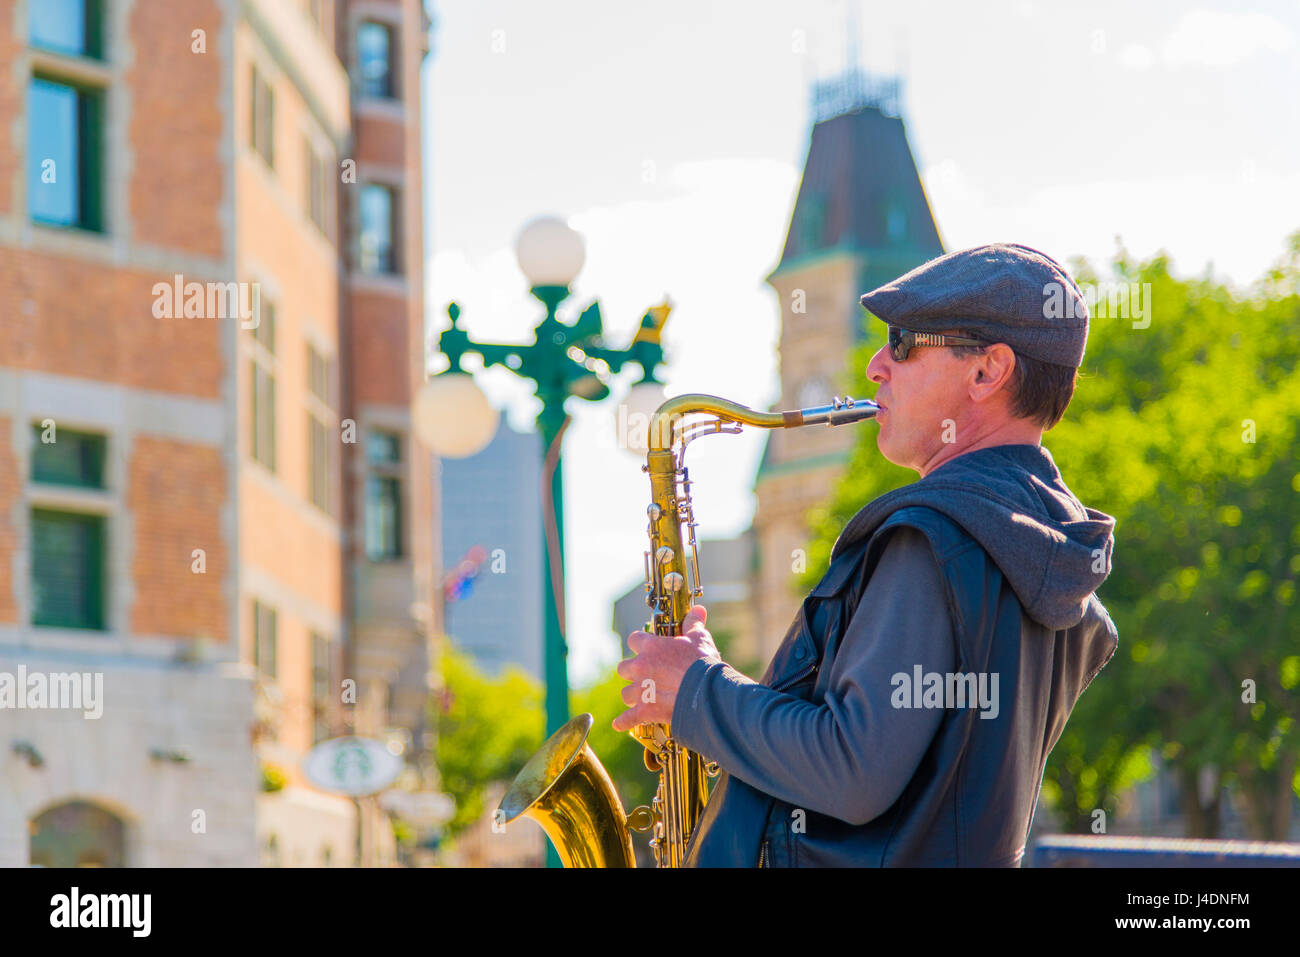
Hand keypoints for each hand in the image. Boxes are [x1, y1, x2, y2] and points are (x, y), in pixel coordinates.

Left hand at [612, 605, 719, 731]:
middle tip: (644, 675)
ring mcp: (641, 690)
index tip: (646, 648)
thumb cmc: (703, 663)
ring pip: (626, 693)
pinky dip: (624, 722)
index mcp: (651, 647)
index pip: (634, 639)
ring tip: (642, 698)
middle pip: (624, 668)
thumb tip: (698, 610)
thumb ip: (694, 624)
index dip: (640, 644)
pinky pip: (628, 718)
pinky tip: (620, 724)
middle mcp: (641, 667)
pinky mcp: (645, 710)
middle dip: (632, 672)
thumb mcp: (700, 639)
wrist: (707, 692)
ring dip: (634, 695)